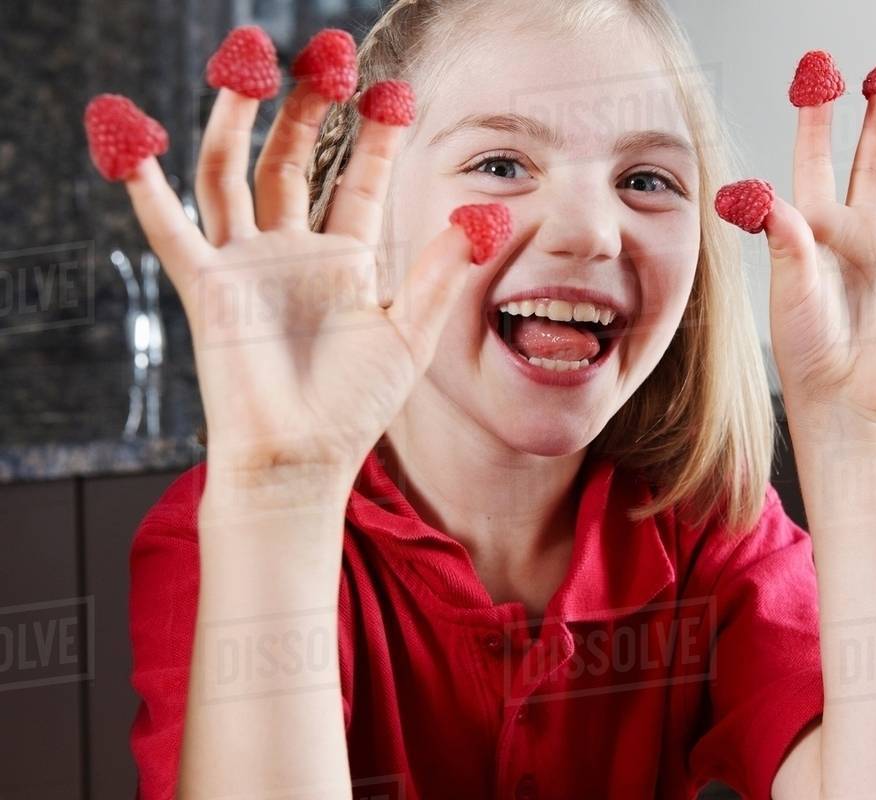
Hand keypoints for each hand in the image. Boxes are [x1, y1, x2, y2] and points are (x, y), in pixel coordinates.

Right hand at [116, 83, 487, 479]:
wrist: (301, 458)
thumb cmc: (353, 407)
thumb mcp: (410, 334)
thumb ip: (444, 273)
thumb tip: (486, 215)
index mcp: (345, 262)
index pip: (359, 181)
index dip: (375, 136)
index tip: (392, 91)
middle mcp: (292, 253)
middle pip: (293, 160)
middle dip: (307, 107)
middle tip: (325, 55)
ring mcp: (245, 264)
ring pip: (233, 171)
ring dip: (237, 117)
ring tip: (250, 61)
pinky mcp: (204, 285)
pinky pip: (169, 226)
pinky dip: (143, 183)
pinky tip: (131, 134)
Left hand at [739, 91, 875, 426]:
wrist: (845, 400)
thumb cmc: (807, 350)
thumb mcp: (790, 289)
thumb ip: (784, 239)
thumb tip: (758, 194)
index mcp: (819, 230)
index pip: (817, 161)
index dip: (818, 119)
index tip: (818, 76)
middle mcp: (862, 233)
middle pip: (872, 161)